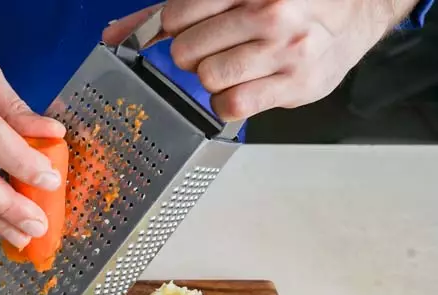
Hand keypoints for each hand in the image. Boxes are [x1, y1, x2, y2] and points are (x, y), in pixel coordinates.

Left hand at [105, 0, 415, 120]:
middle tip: (215, 48)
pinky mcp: (296, 85)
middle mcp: (269, 12)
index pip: (176, 14)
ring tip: (234, 65)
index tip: (188, 28)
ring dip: (211, 78)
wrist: (357, 13)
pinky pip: (232, 105)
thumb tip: (115, 35)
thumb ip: (174, 10)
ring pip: (207, 78)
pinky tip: (241, 87)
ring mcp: (284, 50)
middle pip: (185, 50)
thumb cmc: (291, 2)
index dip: (174, 28)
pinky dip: (226, 103)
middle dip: (191, 54)